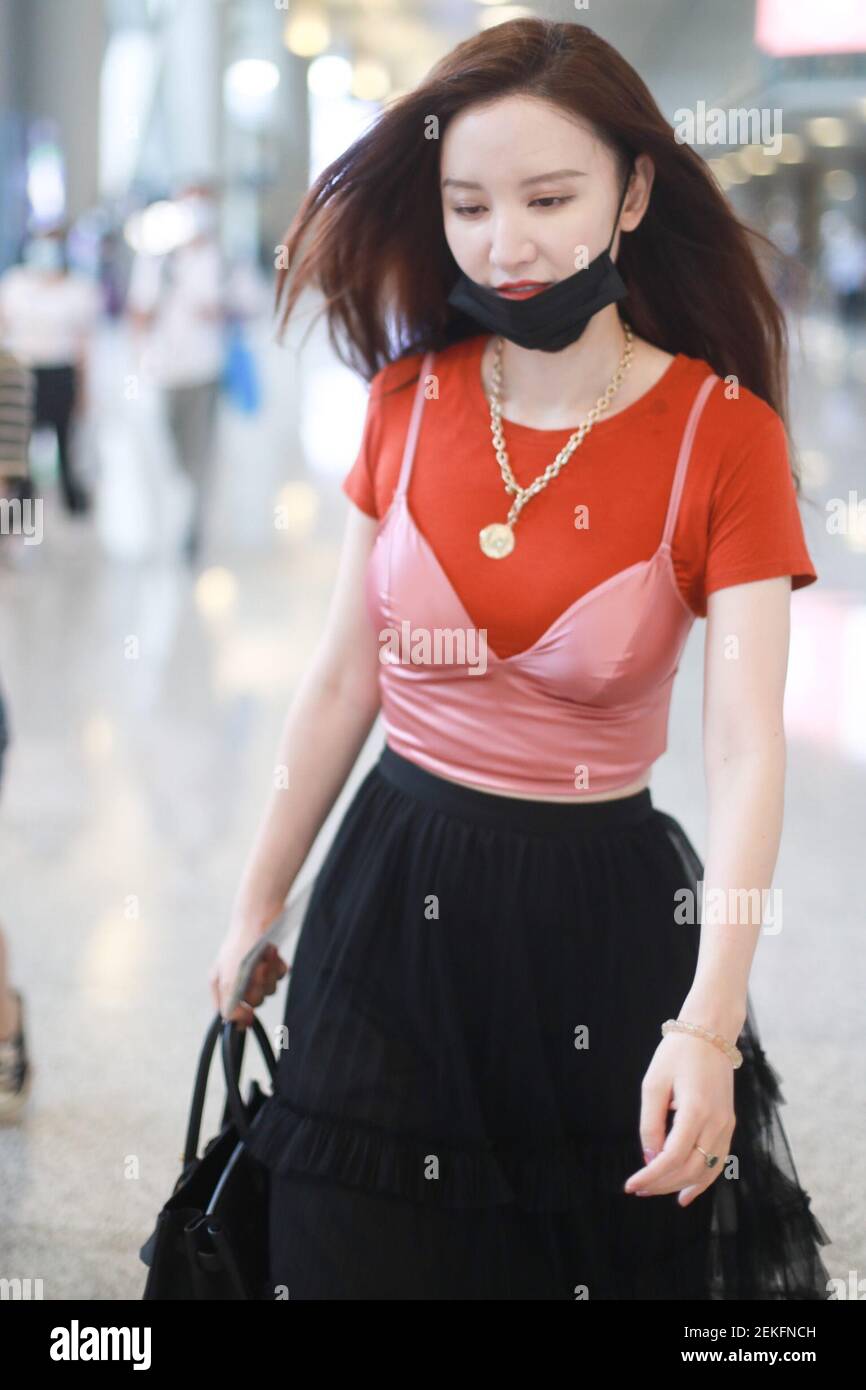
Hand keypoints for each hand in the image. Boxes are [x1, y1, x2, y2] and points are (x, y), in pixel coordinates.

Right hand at [208, 922, 288, 1028]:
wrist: (260, 915)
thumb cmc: (240, 945)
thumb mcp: (228, 979)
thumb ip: (229, 1004)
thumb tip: (234, 1024)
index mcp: (221, 983)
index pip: (229, 1011)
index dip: (241, 1015)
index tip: (250, 1015)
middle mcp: (237, 978)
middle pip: (254, 1001)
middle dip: (259, 986)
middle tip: (258, 970)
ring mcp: (255, 970)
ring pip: (269, 989)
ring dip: (270, 974)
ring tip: (267, 955)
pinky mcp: (271, 961)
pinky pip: (280, 976)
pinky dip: (279, 966)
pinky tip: (274, 953)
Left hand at [623, 1033, 735, 1206]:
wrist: (710, 1033)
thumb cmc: (677, 1054)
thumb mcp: (654, 1084)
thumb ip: (650, 1123)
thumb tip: (649, 1158)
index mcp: (696, 1111)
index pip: (672, 1158)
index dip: (650, 1176)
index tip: (631, 1185)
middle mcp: (717, 1123)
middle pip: (690, 1169)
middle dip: (662, 1184)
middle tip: (638, 1188)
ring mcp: (727, 1125)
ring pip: (707, 1171)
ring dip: (680, 1185)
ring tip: (655, 1191)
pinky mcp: (729, 1124)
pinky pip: (718, 1161)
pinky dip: (702, 1180)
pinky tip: (685, 1191)